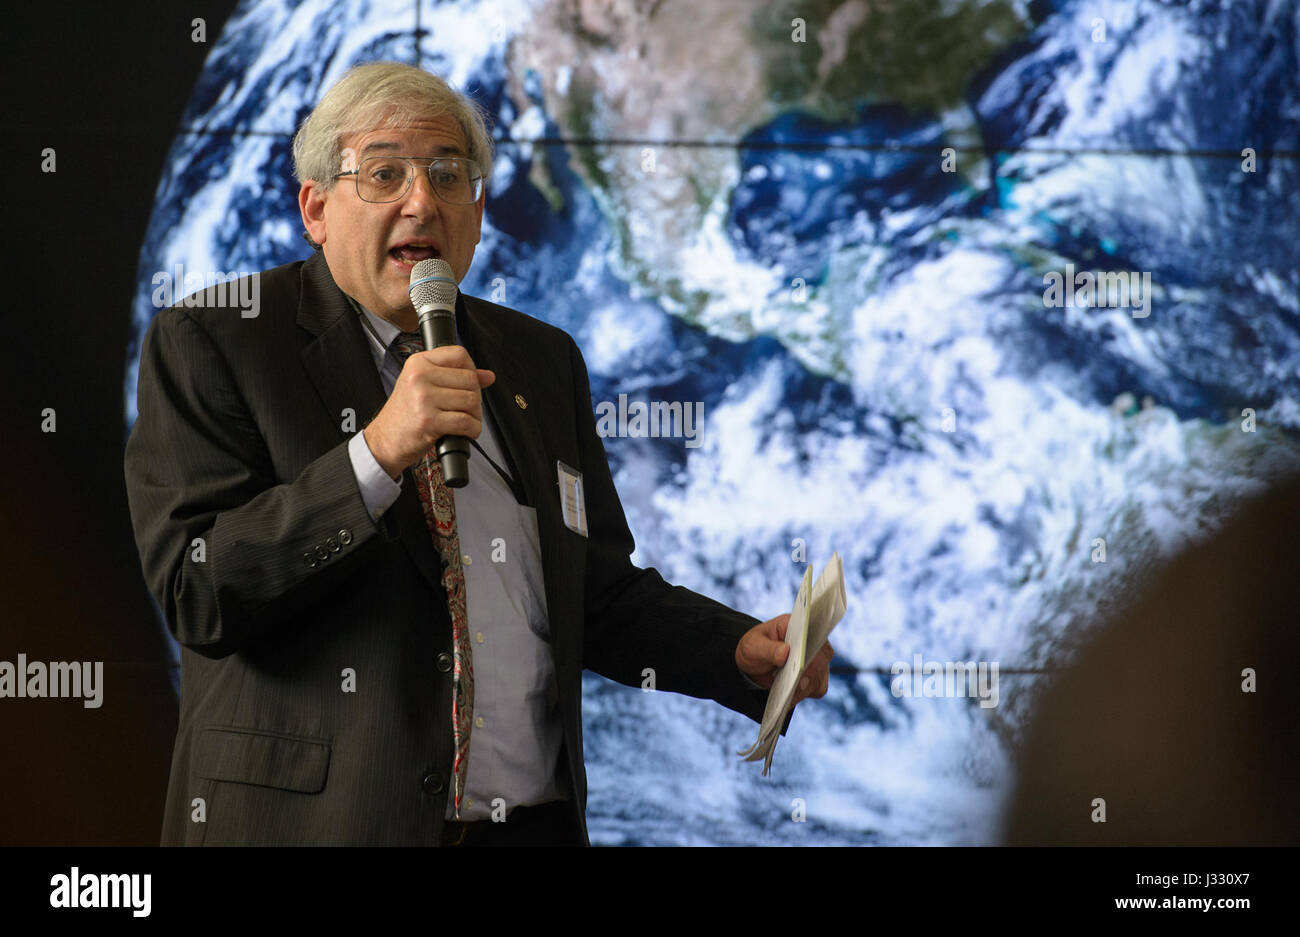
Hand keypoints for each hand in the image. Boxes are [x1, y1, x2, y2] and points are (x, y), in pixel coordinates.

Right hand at [364, 345, 494, 478]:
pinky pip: (466, 422)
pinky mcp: (429, 421)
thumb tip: (488, 376)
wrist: (385, 440)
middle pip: (470, 379)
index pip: (459, 354)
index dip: (471, 369)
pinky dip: (473, 430)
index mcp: (418, 363)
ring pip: (471, 400)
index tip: (469, 383)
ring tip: (464, 420)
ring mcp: (424, 398)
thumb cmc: (405, 414)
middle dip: (476, 397)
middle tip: (466, 408)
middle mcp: (420, 377)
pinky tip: (465, 432)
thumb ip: (455, 377)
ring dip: (475, 415)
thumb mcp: (424, 386)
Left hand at [735, 613, 832, 704]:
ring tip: (787, 693)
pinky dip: (803, 694)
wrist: (755, 663)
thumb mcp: (754, 645)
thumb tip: (785, 651)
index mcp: (799, 625)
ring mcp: (818, 660)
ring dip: (804, 686)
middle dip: (809, 672)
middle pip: (821, 656)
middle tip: (797, 683)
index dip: (812, 644)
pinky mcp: (816, 677)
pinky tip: (788, 698)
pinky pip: (816, 688)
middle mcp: (814, 641)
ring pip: (819, 675)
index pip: (813, 631)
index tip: (804, 658)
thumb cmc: (755, 648)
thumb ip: (768, 649)